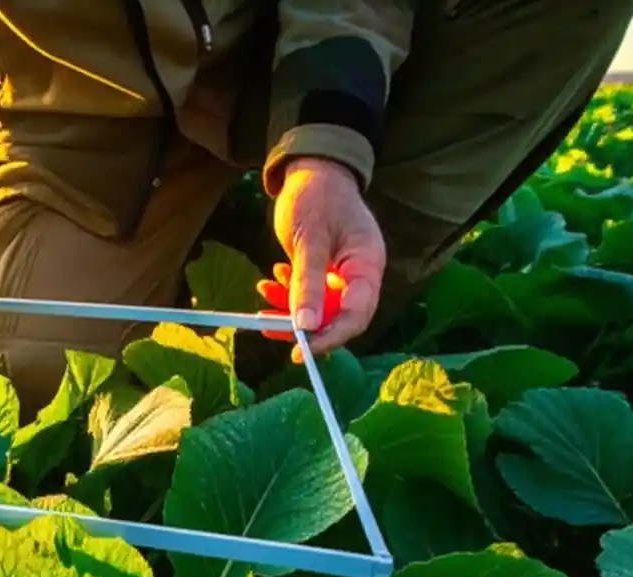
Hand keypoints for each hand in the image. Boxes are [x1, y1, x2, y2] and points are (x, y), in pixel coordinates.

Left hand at [258, 157, 385, 362]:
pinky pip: (309, 295)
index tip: (301, 349)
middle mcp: (360, 274)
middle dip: (305, 325)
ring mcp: (343, 274)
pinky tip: (270, 282)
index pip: (356, 314)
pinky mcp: (326, 272)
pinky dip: (289, 294)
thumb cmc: (316, 196)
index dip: (331, 336)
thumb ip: (307, 283)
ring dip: (291, 308)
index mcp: (367, 264)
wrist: (311, 169)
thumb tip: (305, 326)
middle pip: (338, 317)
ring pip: (319, 308)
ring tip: (265, 293)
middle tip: (270, 327)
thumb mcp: (309, 239)